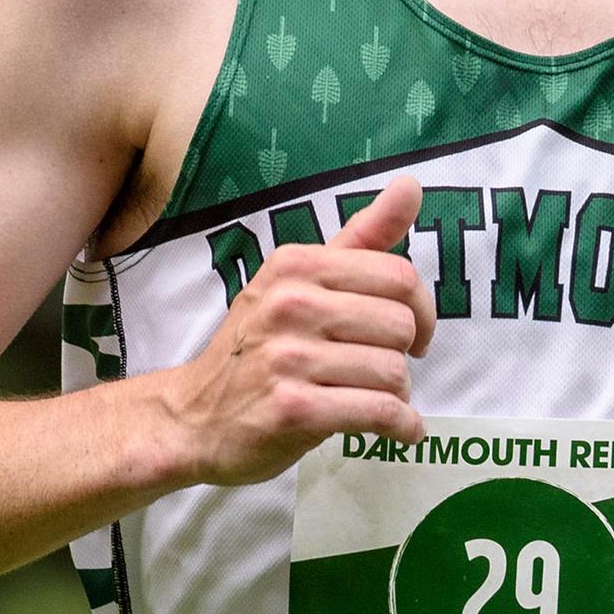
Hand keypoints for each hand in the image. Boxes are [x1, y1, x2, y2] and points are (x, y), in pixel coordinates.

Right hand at [171, 175, 434, 484]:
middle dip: (406, 354)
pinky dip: (401, 426)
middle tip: (383, 368)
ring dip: (399, 394)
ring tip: (376, 398)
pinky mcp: (291, 409)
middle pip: (400, 325)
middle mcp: (289, 304)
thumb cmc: (258, 347)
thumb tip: (411, 185)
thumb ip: (361, 238)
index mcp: (295, 265)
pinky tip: (401, 429)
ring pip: (392, 371)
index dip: (421, 308)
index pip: (398, 276)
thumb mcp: (299, 282)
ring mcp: (286, 358)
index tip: (413, 331)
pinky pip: (377, 412)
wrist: (192, 417)